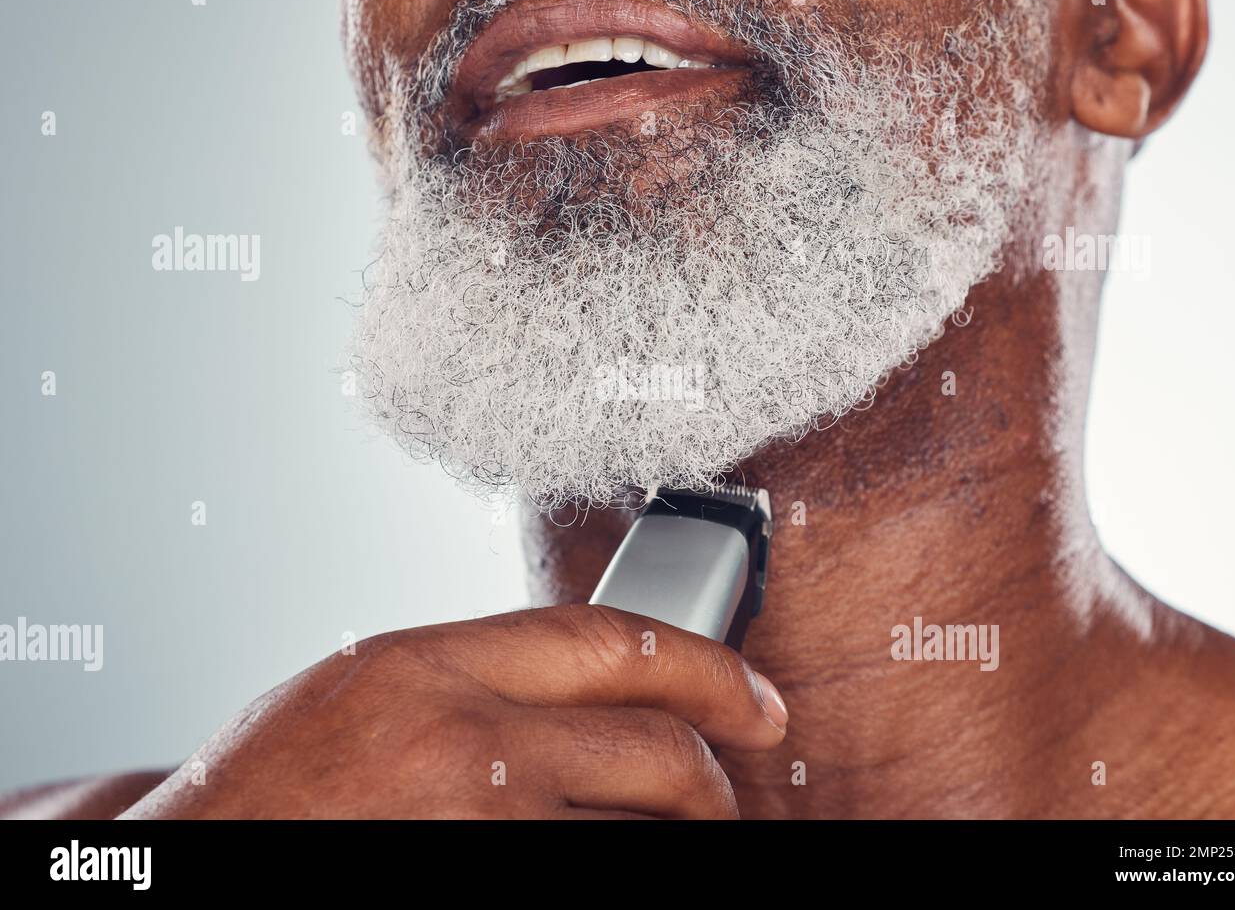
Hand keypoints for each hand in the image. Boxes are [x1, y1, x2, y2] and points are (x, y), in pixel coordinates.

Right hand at [121, 604, 787, 818]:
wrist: (193, 862)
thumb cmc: (266, 792)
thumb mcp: (362, 693)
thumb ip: (475, 679)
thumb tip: (591, 690)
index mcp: (428, 664)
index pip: (613, 641)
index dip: (709, 668)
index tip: (753, 697)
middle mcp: (461, 738)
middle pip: (655, 746)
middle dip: (712, 779)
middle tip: (727, 794)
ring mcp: (478, 823)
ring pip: (635, 832)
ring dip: (668, 837)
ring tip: (667, 834)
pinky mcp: (480, 881)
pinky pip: (590, 871)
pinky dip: (616, 861)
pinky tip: (607, 851)